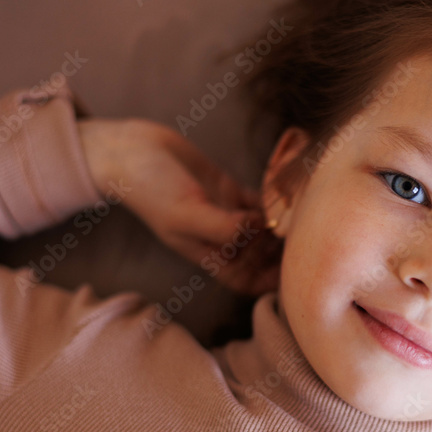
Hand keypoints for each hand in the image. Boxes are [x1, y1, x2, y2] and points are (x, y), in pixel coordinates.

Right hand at [78, 117, 281, 295]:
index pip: (244, 279)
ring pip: (261, 229)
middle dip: (279, 250)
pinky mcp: (226, 189)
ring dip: (279, 224)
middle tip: (301, 233)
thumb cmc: (151, 187)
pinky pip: (257, 201)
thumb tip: (261, 229)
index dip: (268, 281)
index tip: (293, 269)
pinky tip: (285, 193)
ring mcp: (223, 212)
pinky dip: (272, 200)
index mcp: (205, 252)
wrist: (131, 150)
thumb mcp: (185, 214)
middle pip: (259, 256)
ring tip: (298, 213)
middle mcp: (217, 236)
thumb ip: (223, 228)